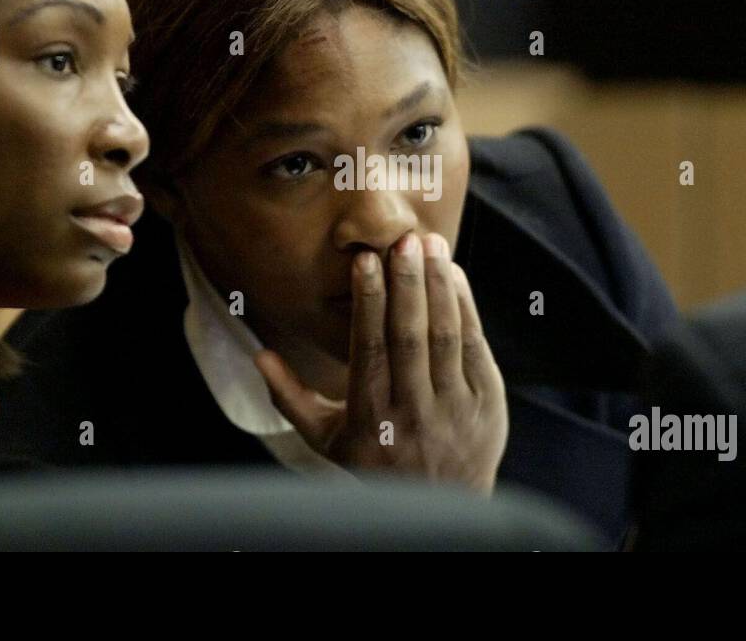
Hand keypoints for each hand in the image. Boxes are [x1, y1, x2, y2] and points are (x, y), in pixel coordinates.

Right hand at [255, 232, 508, 492]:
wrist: (440, 505)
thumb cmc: (375, 463)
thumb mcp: (326, 440)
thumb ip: (291, 398)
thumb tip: (258, 355)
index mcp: (371, 417)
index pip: (370, 349)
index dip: (369, 303)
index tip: (366, 262)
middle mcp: (414, 411)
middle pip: (411, 338)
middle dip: (407, 284)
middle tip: (403, 240)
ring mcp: (455, 407)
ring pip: (446, 337)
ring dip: (439, 286)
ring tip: (430, 245)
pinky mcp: (488, 403)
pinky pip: (476, 346)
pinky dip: (466, 307)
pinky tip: (454, 274)